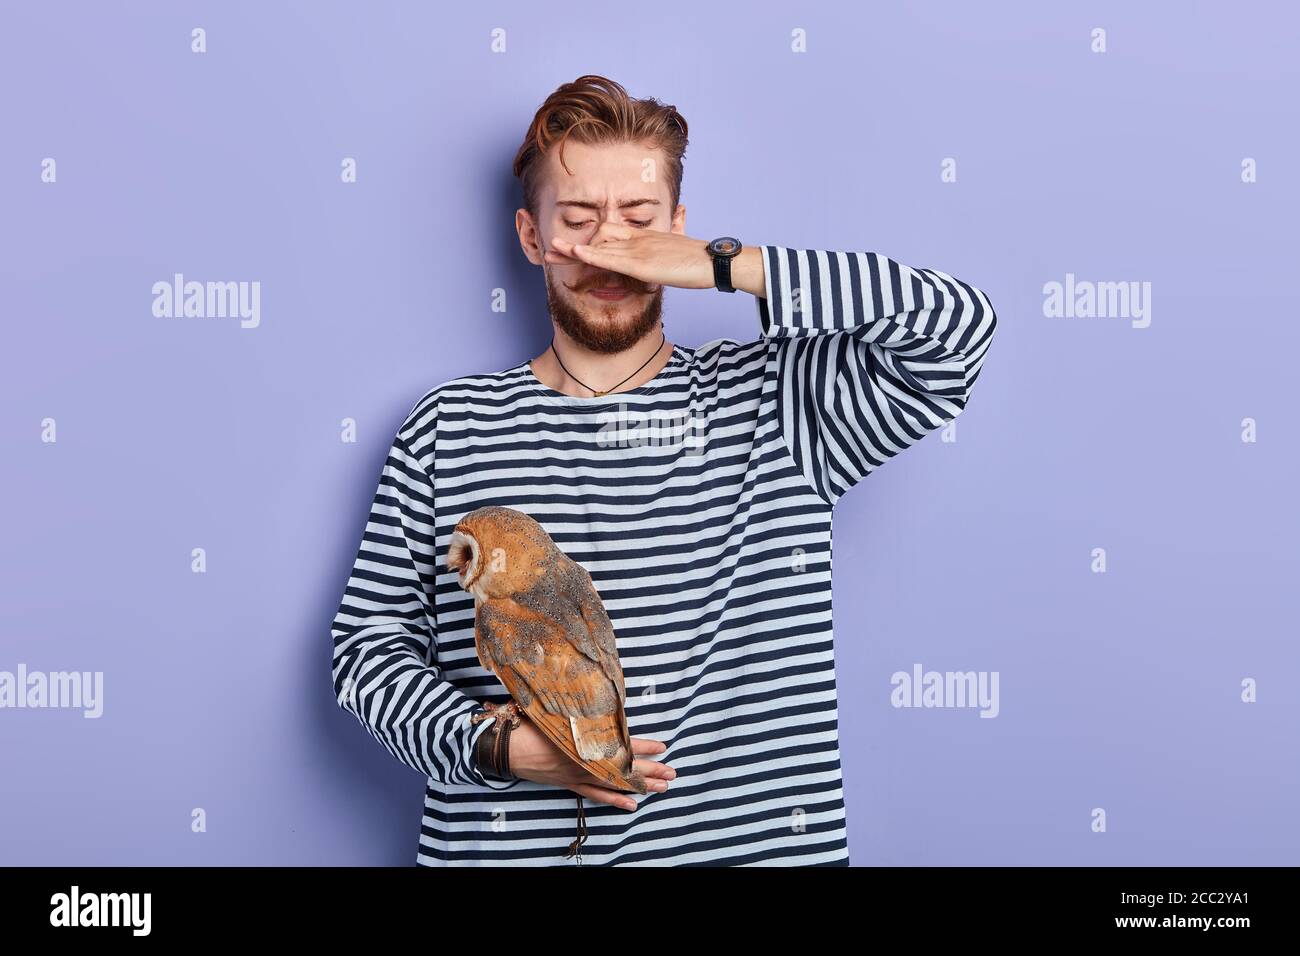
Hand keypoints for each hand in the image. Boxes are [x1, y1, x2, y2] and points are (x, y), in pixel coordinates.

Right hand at [508, 716, 674, 810]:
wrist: (503, 745)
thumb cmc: (527, 722)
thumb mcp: (553, 707)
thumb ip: (574, 704)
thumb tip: (592, 689)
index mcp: (583, 742)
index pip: (621, 746)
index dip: (643, 747)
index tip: (664, 747)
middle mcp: (584, 762)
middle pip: (623, 768)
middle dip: (650, 770)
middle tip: (672, 773)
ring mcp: (577, 774)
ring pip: (614, 784)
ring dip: (639, 786)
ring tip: (661, 788)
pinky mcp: (568, 782)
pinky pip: (595, 794)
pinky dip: (614, 800)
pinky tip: (631, 806)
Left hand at [547, 223, 715, 290]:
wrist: (715, 262)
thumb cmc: (701, 262)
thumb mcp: (677, 254)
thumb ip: (667, 252)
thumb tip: (663, 257)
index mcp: (645, 237)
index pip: (611, 235)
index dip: (590, 241)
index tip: (573, 248)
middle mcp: (638, 239)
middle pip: (599, 238)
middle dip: (573, 246)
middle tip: (552, 250)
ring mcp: (639, 249)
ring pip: (600, 246)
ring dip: (573, 250)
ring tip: (551, 252)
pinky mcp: (642, 262)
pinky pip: (611, 257)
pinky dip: (592, 254)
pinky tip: (577, 252)